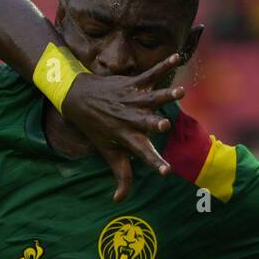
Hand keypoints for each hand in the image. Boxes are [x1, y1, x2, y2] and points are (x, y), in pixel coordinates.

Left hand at [60, 53, 186, 201]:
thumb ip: (120, 174)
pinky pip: (150, 73)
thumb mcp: (107, 152)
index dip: (154, 162)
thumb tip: (119, 200)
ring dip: (165, 94)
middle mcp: (129, 118)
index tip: (167, 172)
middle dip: (154, 122)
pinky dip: (164, 65)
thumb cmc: (96, 128)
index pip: (142, 153)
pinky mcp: (132, 83)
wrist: (77, 98)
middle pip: (144, 121)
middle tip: (164, 124)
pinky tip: (177, 58)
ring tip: (180, 92)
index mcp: (126, 136)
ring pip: (151, 96)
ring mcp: (131, 99)